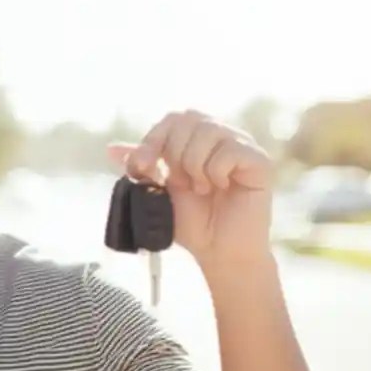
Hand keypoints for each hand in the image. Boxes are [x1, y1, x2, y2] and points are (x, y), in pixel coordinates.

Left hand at [108, 110, 273, 265]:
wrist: (218, 252)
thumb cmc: (193, 222)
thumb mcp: (158, 191)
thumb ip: (141, 167)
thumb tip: (111, 149)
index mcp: (198, 139)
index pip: (173, 118)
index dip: (154, 138)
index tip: (142, 167)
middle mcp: (222, 137)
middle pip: (189, 118)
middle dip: (174, 152)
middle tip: (179, 182)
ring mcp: (243, 146)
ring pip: (209, 131)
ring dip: (194, 164)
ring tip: (201, 188)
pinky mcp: (260, 162)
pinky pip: (230, 150)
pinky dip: (216, 171)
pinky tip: (220, 187)